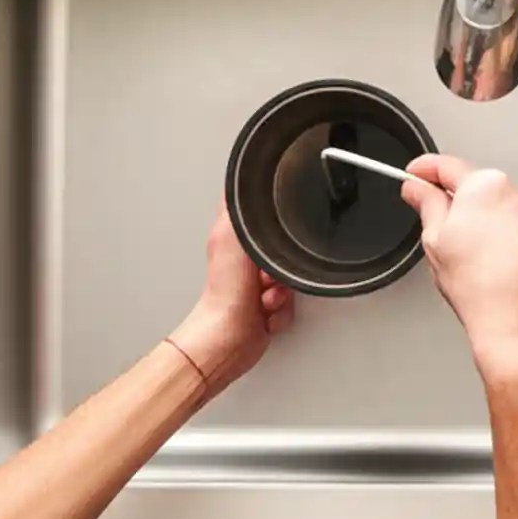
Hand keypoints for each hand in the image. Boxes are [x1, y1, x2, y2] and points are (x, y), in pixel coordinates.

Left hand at [167, 203, 294, 401]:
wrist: (231, 337)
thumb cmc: (225, 294)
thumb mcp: (231, 239)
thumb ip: (237, 209)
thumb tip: (239, 181)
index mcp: (235, 240)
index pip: (262, 216)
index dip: (274, 222)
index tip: (273, 235)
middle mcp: (246, 262)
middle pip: (284, 250)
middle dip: (283, 266)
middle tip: (267, 275)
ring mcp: (258, 285)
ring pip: (291, 277)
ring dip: (282, 292)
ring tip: (263, 297)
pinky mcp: (268, 306)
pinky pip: (292, 302)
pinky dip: (282, 310)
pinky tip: (265, 311)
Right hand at [400, 155, 517, 384]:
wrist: (514, 321)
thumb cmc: (478, 287)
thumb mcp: (435, 239)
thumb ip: (426, 203)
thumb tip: (417, 188)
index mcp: (485, 185)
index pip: (447, 166)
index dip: (424, 170)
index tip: (414, 175)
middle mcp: (515, 192)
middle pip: (473, 185)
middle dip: (454, 201)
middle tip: (437, 228)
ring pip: (494, 206)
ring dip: (479, 218)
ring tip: (468, 254)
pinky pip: (513, 223)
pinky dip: (499, 234)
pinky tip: (489, 259)